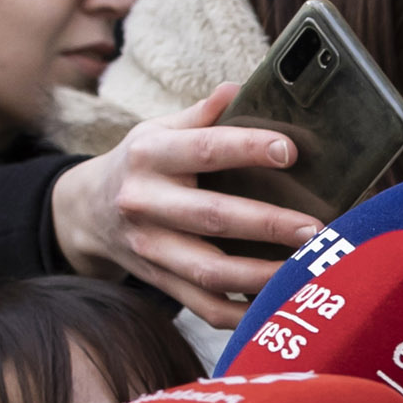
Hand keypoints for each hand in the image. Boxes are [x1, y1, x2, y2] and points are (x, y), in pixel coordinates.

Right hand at [49, 80, 326, 320]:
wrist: (86, 211)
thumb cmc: (140, 164)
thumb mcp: (157, 129)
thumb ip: (201, 115)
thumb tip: (242, 87)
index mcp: (149, 156)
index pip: (202, 149)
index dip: (246, 148)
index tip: (290, 150)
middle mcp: (145, 203)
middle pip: (211, 217)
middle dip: (267, 224)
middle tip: (316, 228)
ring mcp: (150, 248)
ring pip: (209, 271)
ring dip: (262, 275)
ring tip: (307, 270)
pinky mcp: (159, 281)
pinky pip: (205, 307)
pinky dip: (243, 314)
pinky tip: (279, 305)